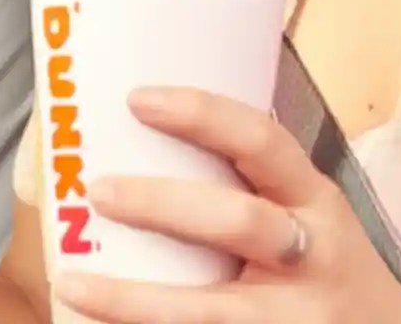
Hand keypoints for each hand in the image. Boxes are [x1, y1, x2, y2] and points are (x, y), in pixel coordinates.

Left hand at [52, 87, 400, 323]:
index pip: (262, 141)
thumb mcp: (309, 217)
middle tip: (97, 190)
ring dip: (133, 300)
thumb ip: (249, 187)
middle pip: (237, 221)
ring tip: (72, 284)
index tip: (137, 99)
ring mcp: (292, 317)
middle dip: (161, 205)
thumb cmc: (328, 270)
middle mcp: (311, 255)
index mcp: (314, 200)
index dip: (202, 114)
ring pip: (209, 311)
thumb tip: (140, 148)